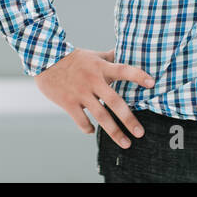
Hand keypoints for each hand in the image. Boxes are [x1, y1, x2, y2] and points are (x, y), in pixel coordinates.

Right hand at [34, 47, 155, 148]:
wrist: (44, 58)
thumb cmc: (72, 58)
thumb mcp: (92, 55)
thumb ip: (109, 57)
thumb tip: (123, 52)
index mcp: (101, 68)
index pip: (123, 70)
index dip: (138, 76)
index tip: (152, 83)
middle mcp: (93, 81)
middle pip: (115, 102)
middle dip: (129, 119)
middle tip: (140, 133)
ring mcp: (81, 93)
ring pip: (100, 116)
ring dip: (114, 132)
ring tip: (126, 144)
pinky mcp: (68, 102)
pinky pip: (81, 121)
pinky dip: (88, 128)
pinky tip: (93, 131)